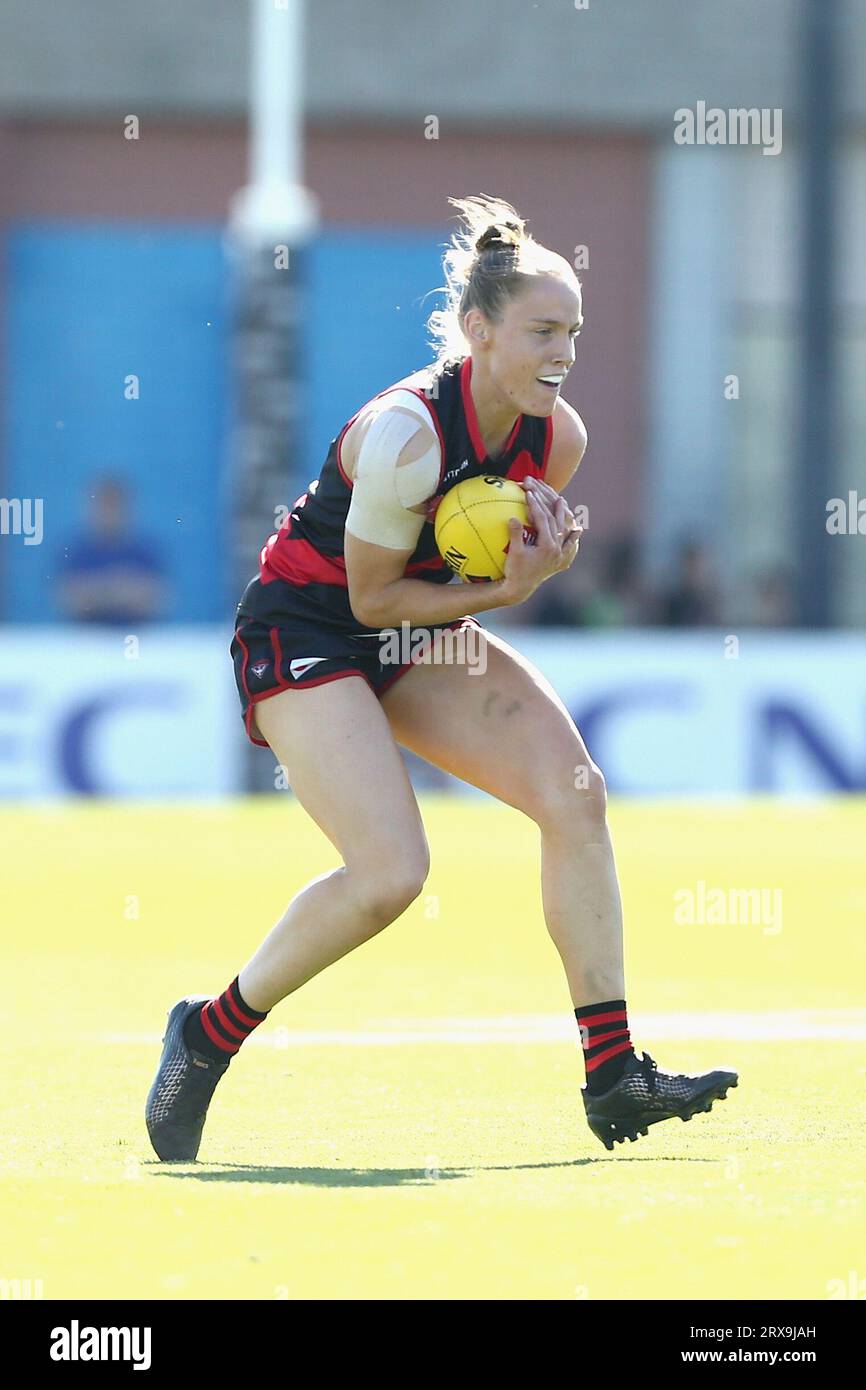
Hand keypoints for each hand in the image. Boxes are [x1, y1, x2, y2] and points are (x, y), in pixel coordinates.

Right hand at [500, 478, 581, 604]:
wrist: (520, 589)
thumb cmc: (514, 571)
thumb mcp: (514, 552)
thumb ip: (515, 535)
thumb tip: (512, 518)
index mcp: (547, 546)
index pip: (542, 519)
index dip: (535, 505)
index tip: (528, 493)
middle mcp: (557, 549)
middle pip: (554, 521)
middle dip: (547, 504)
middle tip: (542, 490)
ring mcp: (560, 554)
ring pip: (563, 529)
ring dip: (562, 515)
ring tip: (561, 501)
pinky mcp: (559, 560)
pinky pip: (569, 546)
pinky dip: (573, 538)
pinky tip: (578, 530)